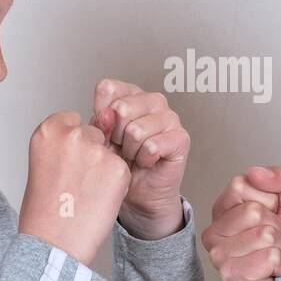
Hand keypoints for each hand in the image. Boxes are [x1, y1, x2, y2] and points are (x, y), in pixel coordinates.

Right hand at [18, 110, 130, 264]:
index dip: (72, 144)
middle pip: (94, 133)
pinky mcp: (117, 168)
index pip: (72, 120)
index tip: (64, 163)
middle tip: (75, 182)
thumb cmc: (44, 209)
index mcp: (48, 131)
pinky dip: (116, 184)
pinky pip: (122, 170)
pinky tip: (98, 200)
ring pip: (110, 152)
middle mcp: (72, 135)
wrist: (53, 243)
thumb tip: (102, 121)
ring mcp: (96, 151)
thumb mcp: (45, 163)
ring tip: (85, 194)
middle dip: (91, 153)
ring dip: (104, 169)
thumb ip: (65, 141)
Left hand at [91, 79, 189, 239]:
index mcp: (132, 94)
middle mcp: (153, 101)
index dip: (102, 116)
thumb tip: (106, 114)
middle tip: (122, 146)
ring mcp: (170, 117)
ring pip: (136, 130)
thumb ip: (99, 122)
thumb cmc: (120, 162)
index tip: (107, 132)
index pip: (108, 88)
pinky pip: (152, 146)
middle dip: (116, 135)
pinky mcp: (181, 138)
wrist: (138, 191)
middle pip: (121, 108)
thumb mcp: (100, 139)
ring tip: (134, 155)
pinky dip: (144, 160)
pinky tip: (147, 161)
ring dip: (130, 151)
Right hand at [201, 165, 280, 280]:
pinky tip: (271, 268)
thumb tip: (255, 171)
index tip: (269, 211)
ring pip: (265, 236)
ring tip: (272, 251)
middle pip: (254, 212)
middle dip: (276, 224)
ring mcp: (218, 255)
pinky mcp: (231, 275)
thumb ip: (278, 178)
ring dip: (280, 245)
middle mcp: (214, 230)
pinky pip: (270, 257)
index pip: (241, 185)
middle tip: (272, 235)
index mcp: (223, 207)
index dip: (267, 198)